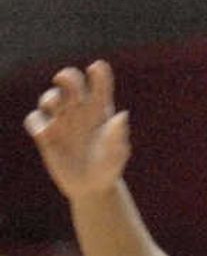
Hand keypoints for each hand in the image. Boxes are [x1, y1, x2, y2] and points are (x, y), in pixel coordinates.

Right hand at [24, 60, 130, 200]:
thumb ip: (119, 134)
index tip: (97, 68)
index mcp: (99, 108)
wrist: (93, 187)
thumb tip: (122, 115)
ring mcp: (60, 120)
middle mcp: (78, 109)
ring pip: (50, 97)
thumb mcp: (117, 152)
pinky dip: (37, 122)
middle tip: (70, 87)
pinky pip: (35, 120)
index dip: (98, 73)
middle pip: (69, 81)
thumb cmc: (109, 166)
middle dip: (68, 77)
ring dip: (52, 98)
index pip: (99, 83)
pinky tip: (45, 131)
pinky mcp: (45, 134)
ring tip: (57, 106)